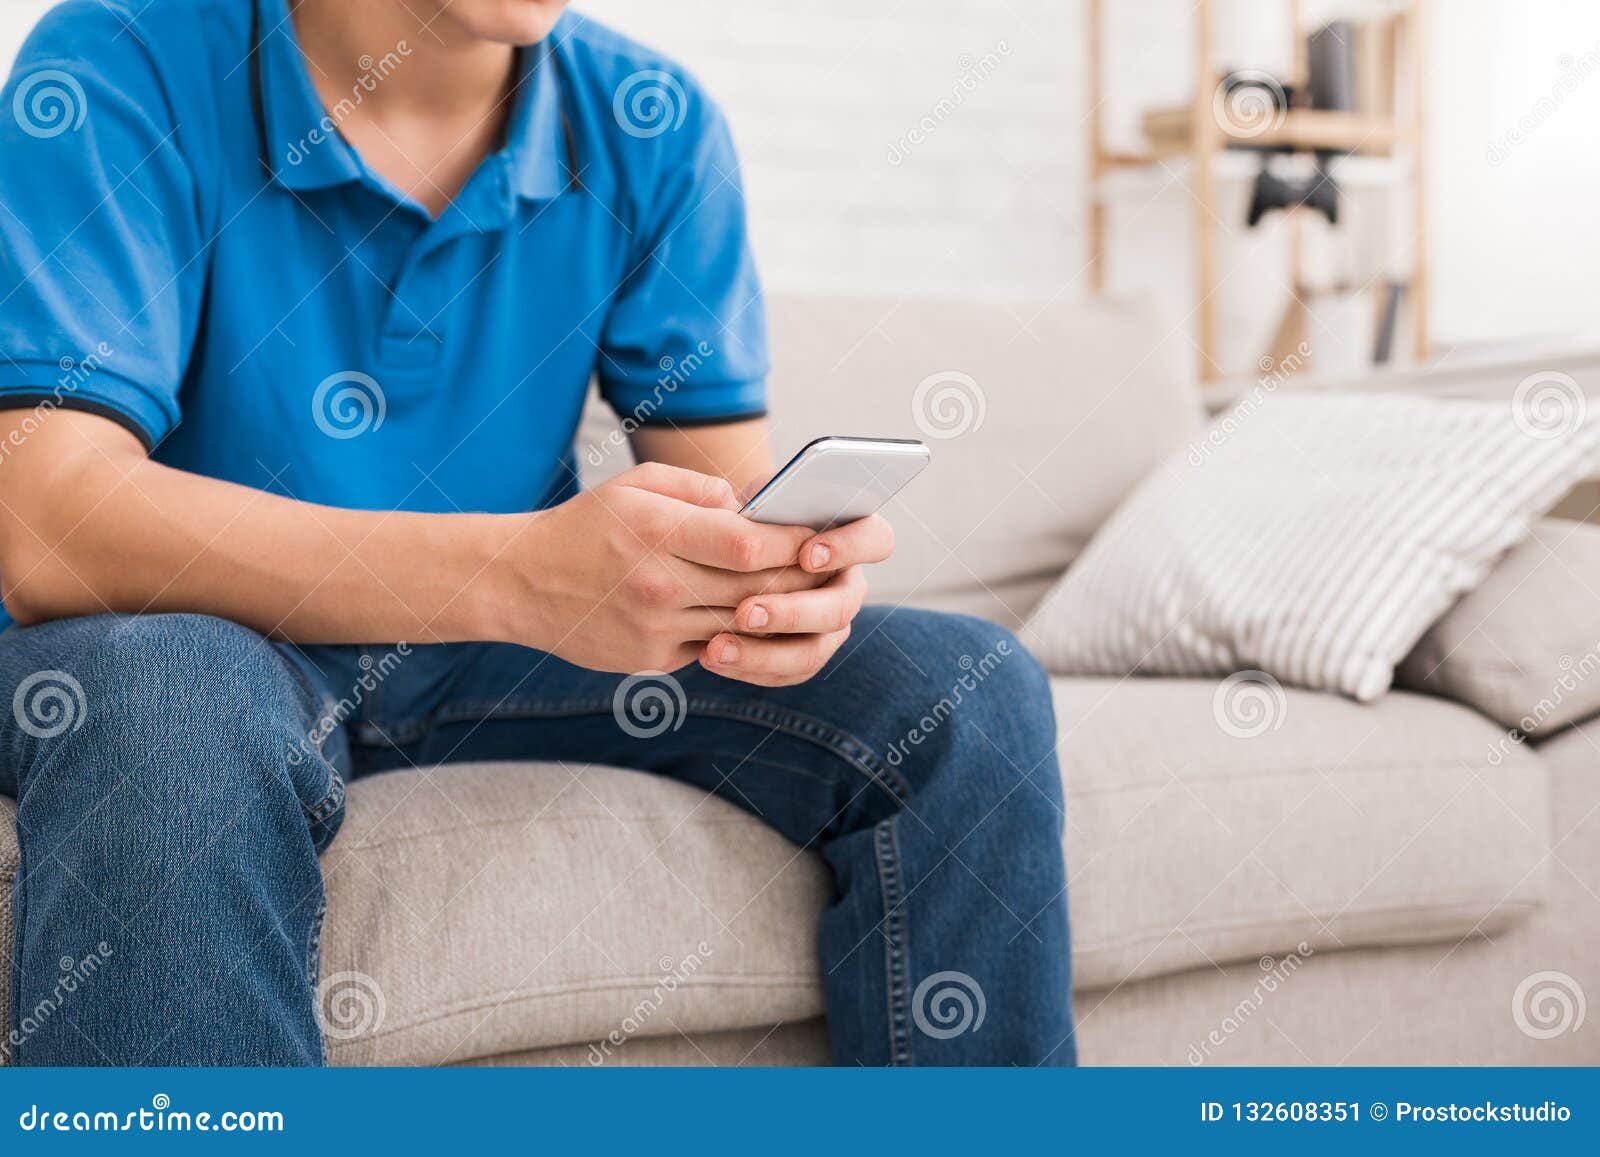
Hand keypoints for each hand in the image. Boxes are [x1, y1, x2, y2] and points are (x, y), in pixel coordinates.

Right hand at [509, 462, 825, 672]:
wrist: (522, 581)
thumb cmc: (588, 524)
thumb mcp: (638, 485)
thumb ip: (702, 489)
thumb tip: (756, 508)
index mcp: (658, 532)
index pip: (751, 546)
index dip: (793, 543)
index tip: (815, 535)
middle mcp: (659, 584)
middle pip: (756, 591)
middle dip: (796, 579)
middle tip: (824, 567)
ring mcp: (656, 628)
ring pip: (741, 626)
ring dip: (775, 611)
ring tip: (796, 590)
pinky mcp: (652, 659)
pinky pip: (714, 647)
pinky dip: (737, 632)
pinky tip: (750, 615)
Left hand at [698, 513, 894, 685]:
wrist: (736, 548)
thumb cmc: (753, 515)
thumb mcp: (760, 499)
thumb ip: (767, 507)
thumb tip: (743, 516)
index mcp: (852, 538)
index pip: (876, 540)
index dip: (847, 549)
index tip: (804, 554)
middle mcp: (848, 586)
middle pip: (840, 608)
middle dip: (791, 613)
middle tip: (745, 612)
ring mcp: (830, 626)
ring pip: (812, 652)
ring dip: (762, 654)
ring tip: (716, 647)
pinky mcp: (805, 655)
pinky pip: (784, 673)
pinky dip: (746, 668)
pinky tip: (709, 655)